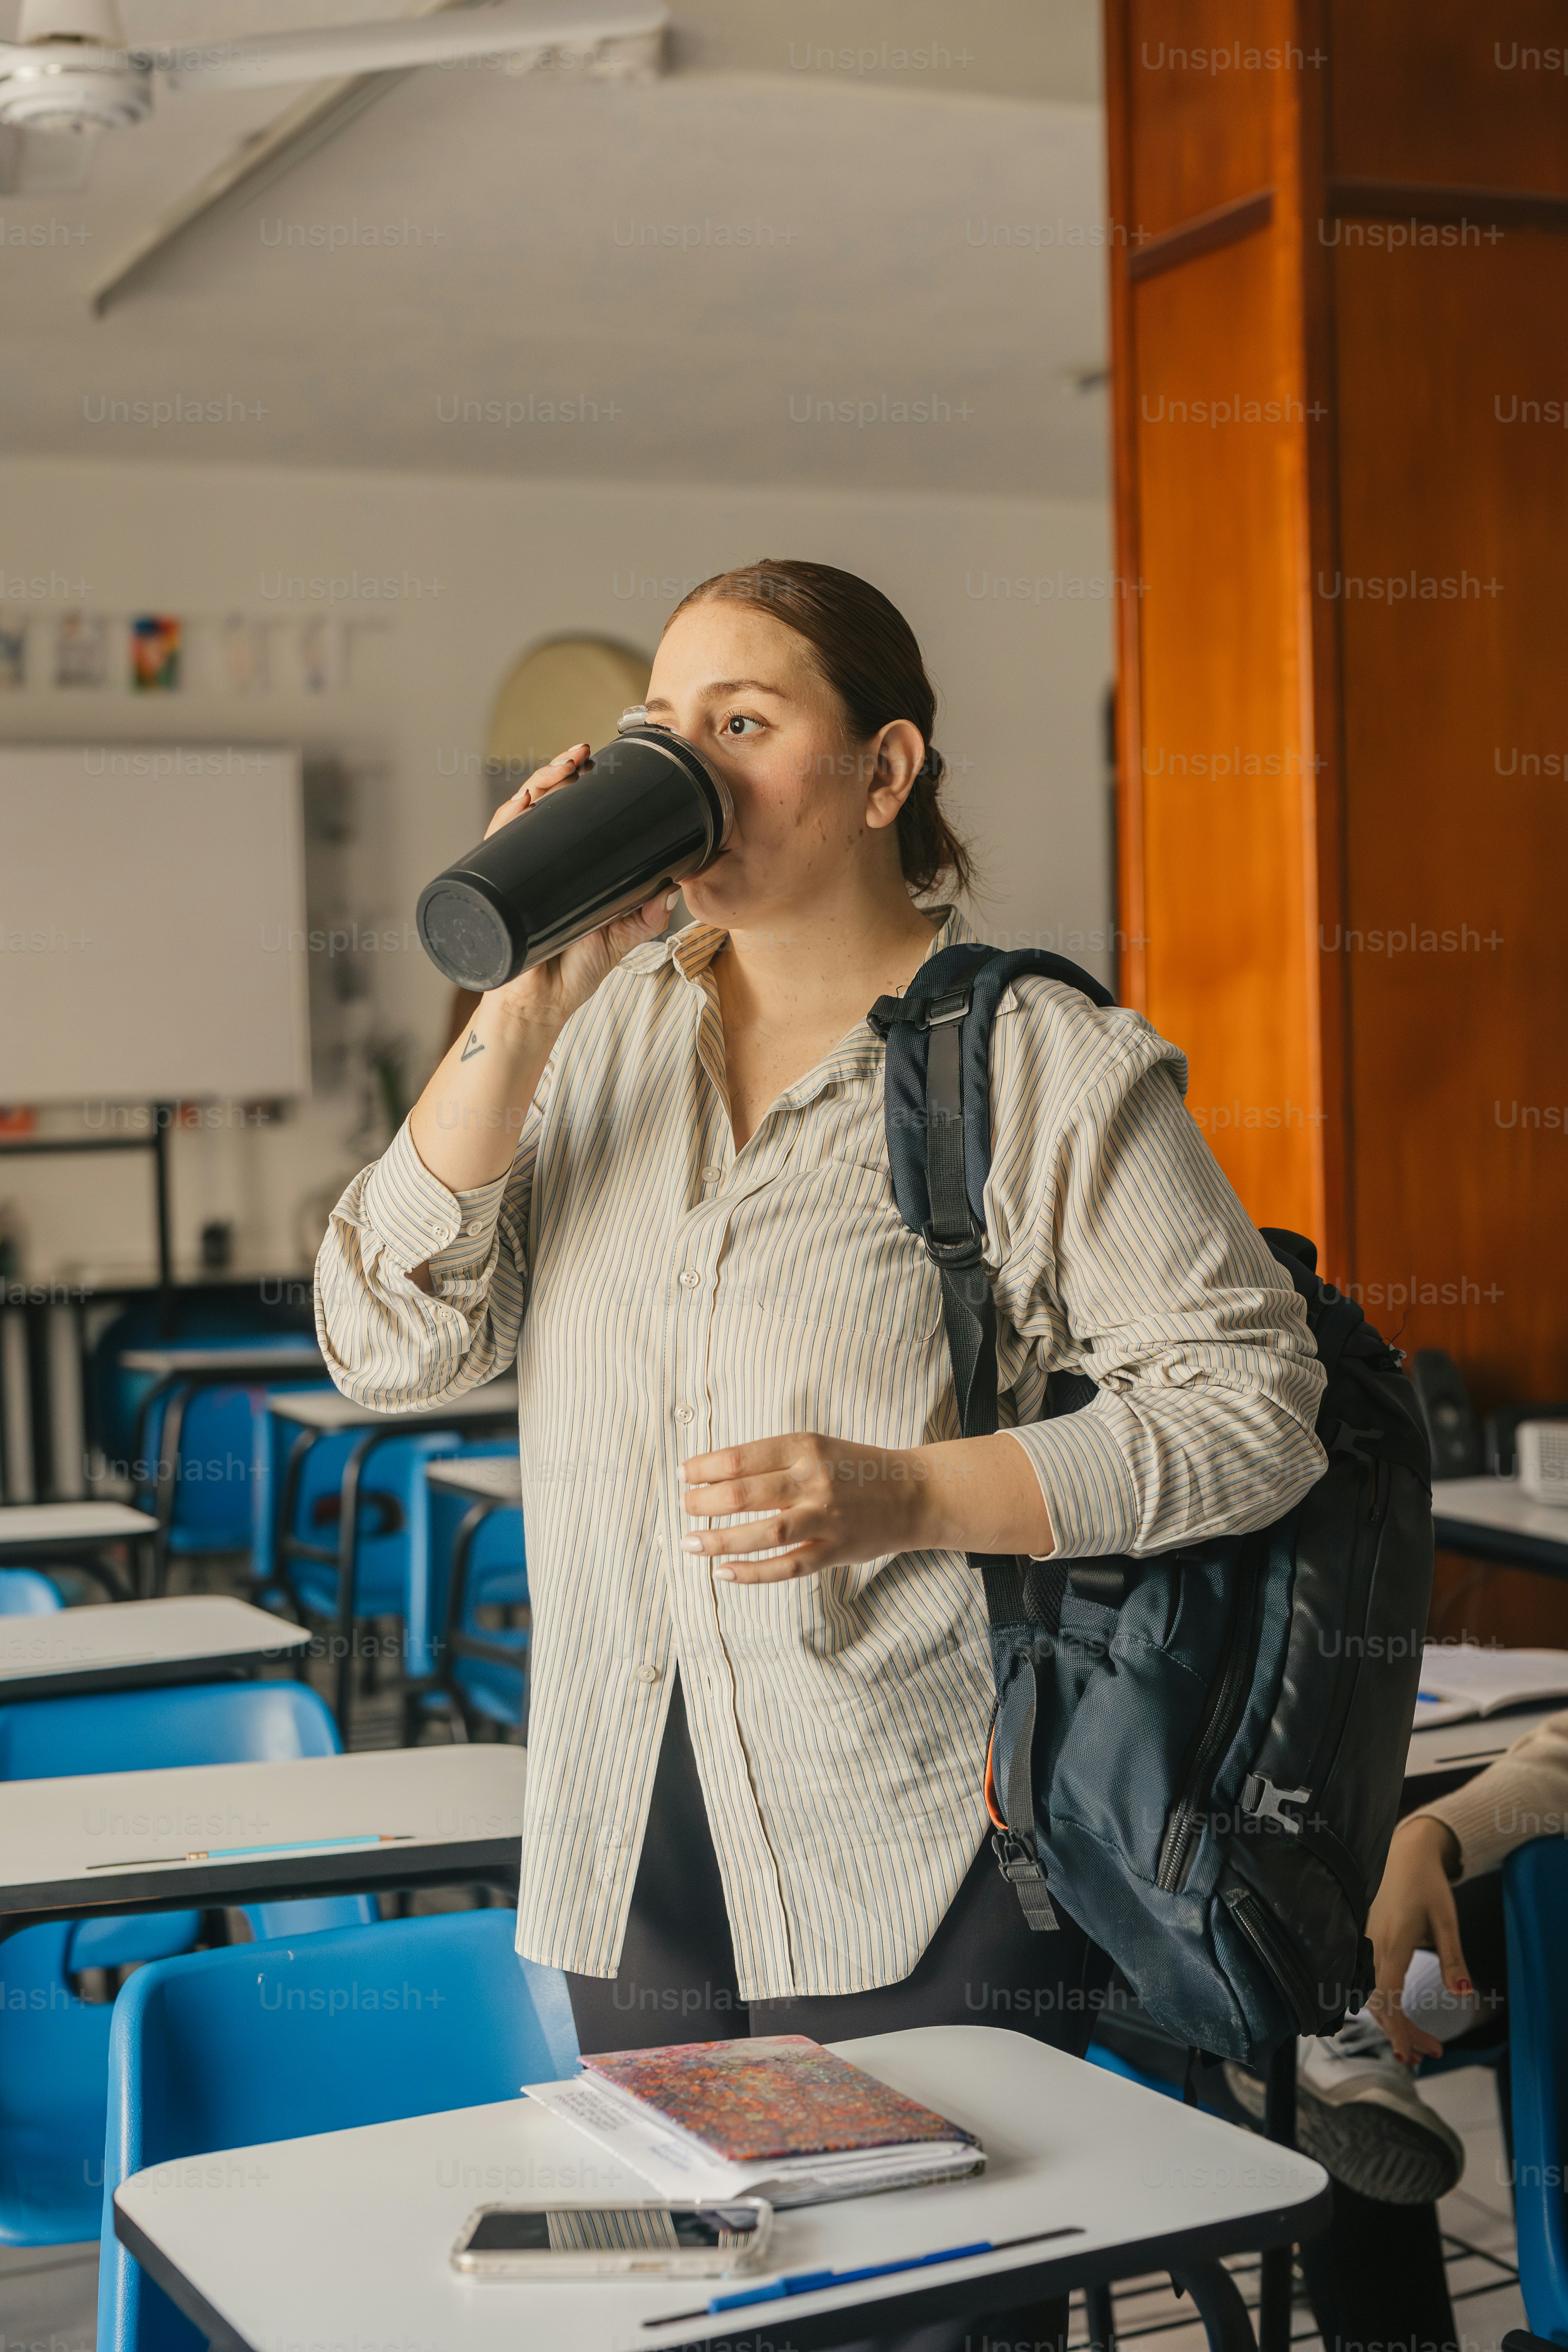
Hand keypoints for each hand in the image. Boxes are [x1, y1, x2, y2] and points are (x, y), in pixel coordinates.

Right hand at [481, 744, 671, 1034]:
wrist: (543, 1003)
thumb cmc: (575, 970)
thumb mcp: (623, 937)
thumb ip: (649, 915)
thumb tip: (675, 887)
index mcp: (568, 867)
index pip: (571, 815)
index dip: (582, 786)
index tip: (600, 766)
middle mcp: (539, 862)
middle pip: (545, 803)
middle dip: (560, 772)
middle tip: (582, 756)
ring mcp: (516, 870)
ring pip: (521, 812)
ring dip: (539, 782)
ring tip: (562, 767)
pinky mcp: (496, 884)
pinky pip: (497, 841)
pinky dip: (508, 816)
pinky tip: (524, 799)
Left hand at [680, 1435, 933, 1583]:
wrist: (915, 1492)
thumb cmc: (856, 1469)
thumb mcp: (818, 1448)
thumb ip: (775, 1460)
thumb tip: (718, 1475)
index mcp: (806, 1447)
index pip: (741, 1458)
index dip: (704, 1467)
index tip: (683, 1474)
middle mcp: (814, 1481)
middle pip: (744, 1494)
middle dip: (703, 1502)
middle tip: (684, 1506)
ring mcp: (825, 1518)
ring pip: (763, 1533)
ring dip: (719, 1540)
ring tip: (690, 1542)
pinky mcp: (835, 1551)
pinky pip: (787, 1567)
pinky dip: (752, 1573)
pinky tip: (724, 1573)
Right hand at [1365, 1814, 1472, 2061]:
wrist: (1405, 1851)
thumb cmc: (1427, 1883)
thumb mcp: (1447, 1921)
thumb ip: (1453, 1960)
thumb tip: (1463, 1996)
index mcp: (1393, 1943)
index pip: (1389, 1997)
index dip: (1397, 2029)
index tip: (1409, 2055)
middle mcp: (1372, 1946)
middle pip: (1379, 2003)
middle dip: (1402, 2033)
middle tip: (1431, 2053)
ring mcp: (1365, 1942)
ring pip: (1371, 1994)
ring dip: (1393, 2020)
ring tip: (1419, 2040)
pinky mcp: (1364, 1939)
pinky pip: (1366, 1980)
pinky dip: (1382, 2003)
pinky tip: (1396, 2011)